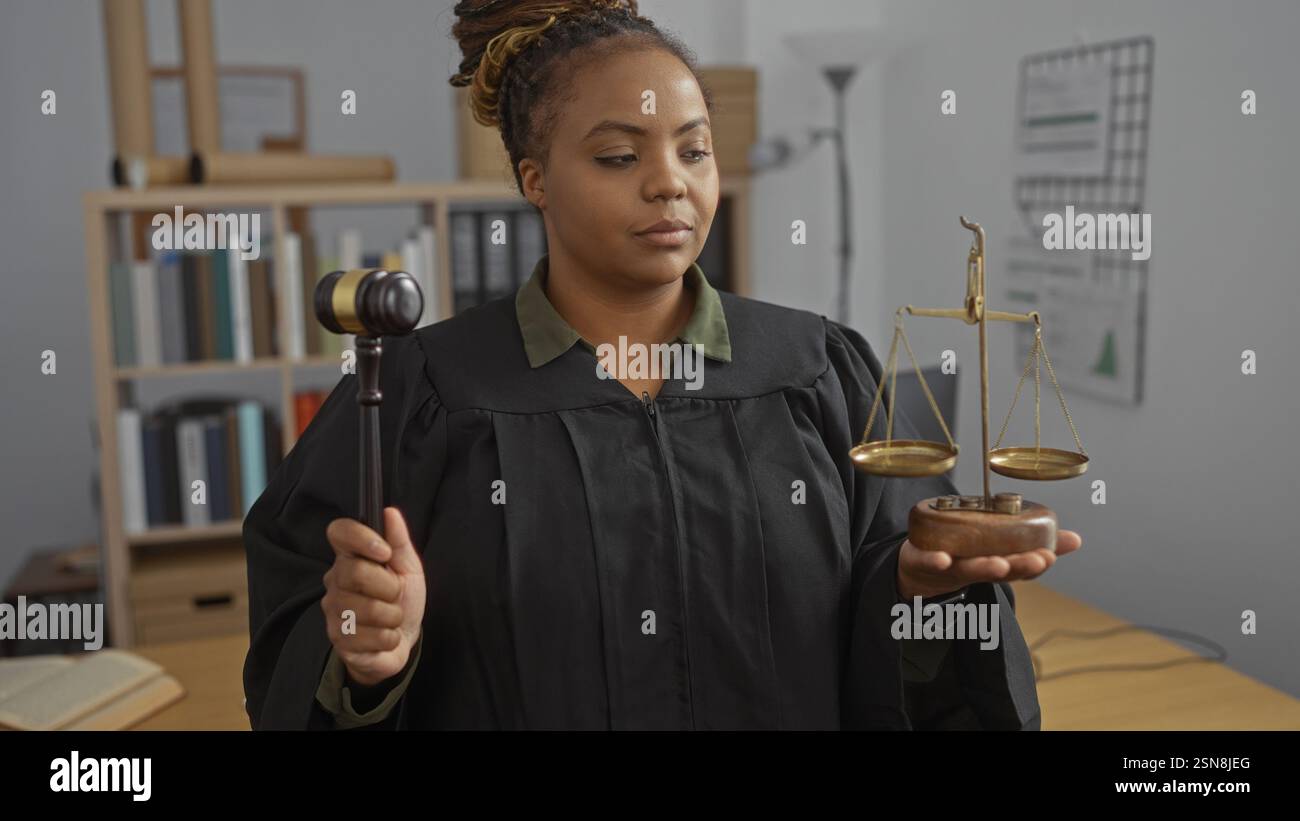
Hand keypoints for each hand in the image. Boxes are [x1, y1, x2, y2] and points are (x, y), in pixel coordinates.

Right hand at [322, 506, 425, 687]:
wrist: (398, 643)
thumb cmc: (402, 601)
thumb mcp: (408, 568)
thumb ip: (399, 541)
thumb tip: (389, 512)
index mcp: (350, 558)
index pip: (339, 532)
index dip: (362, 538)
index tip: (385, 552)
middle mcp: (335, 581)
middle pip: (357, 573)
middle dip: (389, 587)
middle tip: (394, 595)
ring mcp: (333, 611)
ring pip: (368, 608)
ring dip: (392, 616)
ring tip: (390, 617)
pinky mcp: (338, 639)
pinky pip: (371, 636)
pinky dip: (388, 638)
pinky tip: (384, 636)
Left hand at [896, 529, 1081, 599]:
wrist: (915, 572)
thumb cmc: (962, 554)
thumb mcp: (998, 546)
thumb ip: (1033, 541)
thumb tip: (1076, 539)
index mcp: (994, 563)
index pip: (1019, 566)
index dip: (1035, 563)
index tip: (1050, 556)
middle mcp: (974, 568)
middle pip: (999, 569)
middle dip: (1018, 566)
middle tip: (1038, 560)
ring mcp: (948, 567)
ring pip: (968, 568)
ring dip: (985, 567)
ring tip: (999, 564)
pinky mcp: (921, 561)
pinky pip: (927, 562)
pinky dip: (935, 561)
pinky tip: (942, 560)